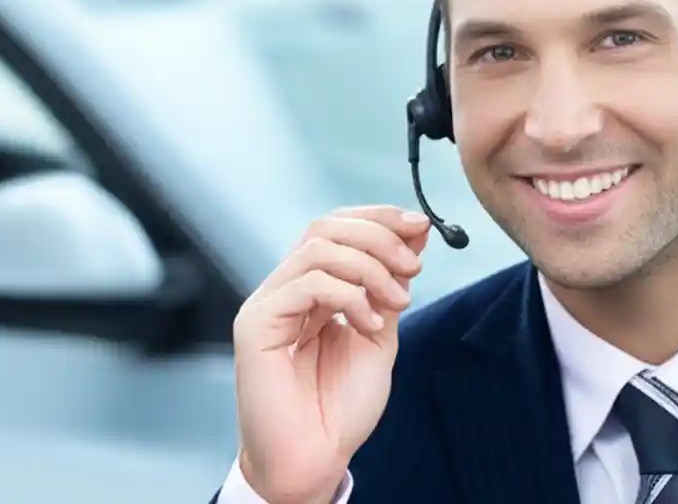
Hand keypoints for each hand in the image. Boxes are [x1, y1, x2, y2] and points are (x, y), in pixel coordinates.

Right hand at [233, 206, 429, 503]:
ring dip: (370, 266)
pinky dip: (349, 295)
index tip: (422, 227)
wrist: (314, 459)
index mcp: (311, 288)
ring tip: (398, 300)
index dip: (379, 218)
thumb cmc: (340, 408)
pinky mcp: (255, 324)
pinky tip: (370, 325)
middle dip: (379, 235)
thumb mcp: (378, 337)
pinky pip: (306, 284)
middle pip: (325, 227)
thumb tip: (413, 237)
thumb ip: (389, 288)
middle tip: (414, 262)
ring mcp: (268, 304)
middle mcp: (285, 289)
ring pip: (317, 247)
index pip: (337, 228)